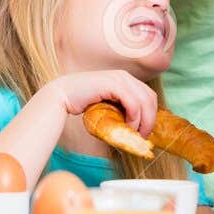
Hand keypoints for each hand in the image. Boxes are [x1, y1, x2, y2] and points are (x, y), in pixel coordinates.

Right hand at [43, 70, 157, 135]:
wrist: (62, 95)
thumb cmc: (83, 102)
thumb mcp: (107, 105)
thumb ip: (121, 110)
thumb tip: (135, 128)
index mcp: (126, 79)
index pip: (149, 96)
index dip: (151, 114)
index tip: (146, 131)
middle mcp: (126, 76)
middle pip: (150, 99)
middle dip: (150, 119)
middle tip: (143, 136)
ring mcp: (120, 78)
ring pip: (145, 101)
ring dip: (144, 121)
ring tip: (136, 134)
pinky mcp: (114, 84)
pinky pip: (133, 103)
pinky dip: (134, 117)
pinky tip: (128, 127)